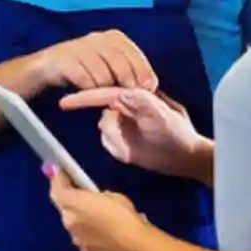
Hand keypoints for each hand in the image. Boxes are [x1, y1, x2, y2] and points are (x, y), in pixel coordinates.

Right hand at [35, 30, 156, 91]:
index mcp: (113, 37)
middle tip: (129, 98)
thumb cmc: (86, 69)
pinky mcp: (65, 59)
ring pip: (103, 74)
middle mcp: (98, 38)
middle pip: (120, 63)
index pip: (134, 54)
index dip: (143, 72)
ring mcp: (80, 47)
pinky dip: (90, 90)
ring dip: (106, 89)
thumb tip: (150, 86)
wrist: (49, 66)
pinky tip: (88, 93)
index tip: (150, 89)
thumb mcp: (109, 65)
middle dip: (127, 82)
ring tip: (103, 96)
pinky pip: (85, 80)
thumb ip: (128, 70)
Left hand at [46, 165, 148, 250]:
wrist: (138, 245)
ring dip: (83, 224)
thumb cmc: (125, 214)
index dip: (57, 181)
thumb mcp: (111, 195)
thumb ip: (95, 196)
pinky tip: (109, 239)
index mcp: (73, 206)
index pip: (57, 192)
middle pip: (66, 212)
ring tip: (101, 222)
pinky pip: (89, 244)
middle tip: (86, 200)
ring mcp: (79, 244)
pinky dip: (95, 240)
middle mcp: (70, 225)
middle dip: (73, 205)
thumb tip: (94, 198)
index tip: (60, 173)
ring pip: (76, 230)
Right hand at [60, 87, 206, 179]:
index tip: (65, 103)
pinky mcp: (119, 142)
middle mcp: (123, 108)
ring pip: (104, 130)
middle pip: (102, 114)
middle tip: (141, 133)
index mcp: (133, 96)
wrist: (186, 158)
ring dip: (118, 140)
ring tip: (143, 144)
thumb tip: (120, 93)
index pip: (103, 93)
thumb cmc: (178, 134)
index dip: (83, 98)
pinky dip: (118, 149)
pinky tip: (136, 152)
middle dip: (114, 128)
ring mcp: (121, 125)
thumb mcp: (163, 116)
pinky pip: (108, 144)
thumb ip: (141, 104)